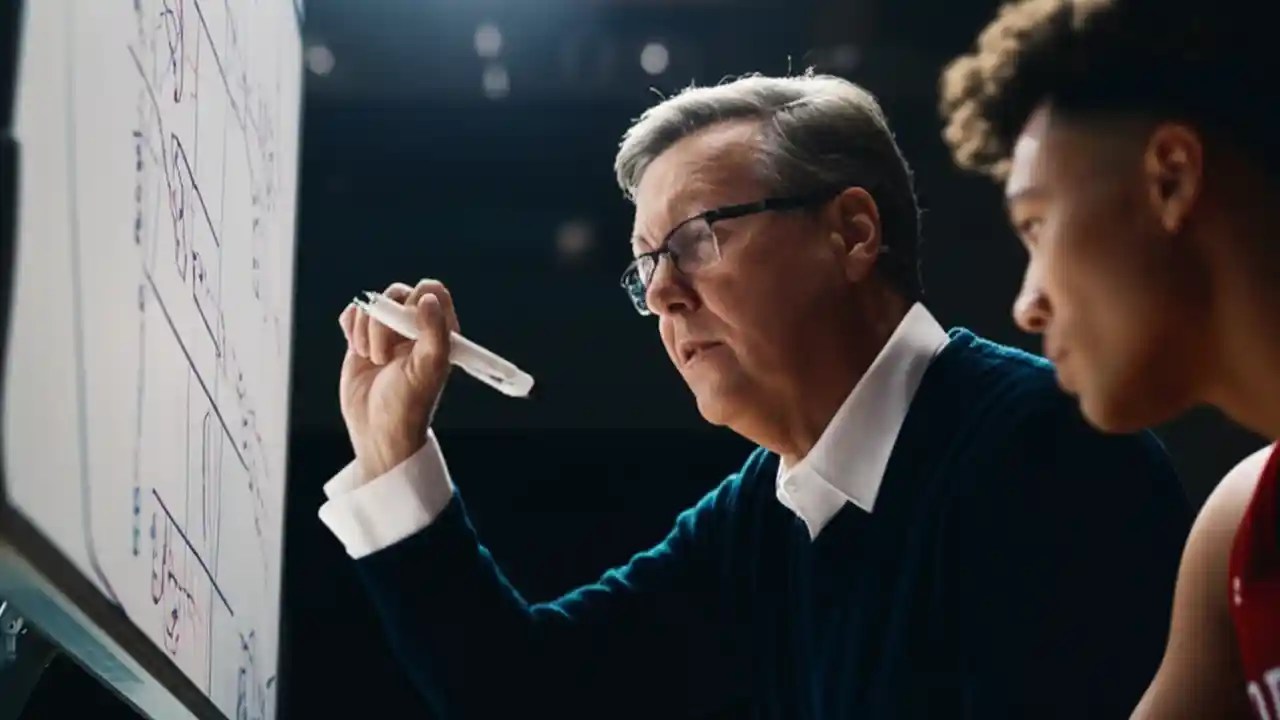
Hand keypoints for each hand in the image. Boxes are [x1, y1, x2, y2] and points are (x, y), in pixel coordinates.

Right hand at [337, 279, 459, 478]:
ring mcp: (387, 331)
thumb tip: (428, 298)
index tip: (407, 327)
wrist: (377, 429)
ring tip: (373, 360)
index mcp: (439, 330)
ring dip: (366, 331)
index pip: (431, 291)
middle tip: (384, 355)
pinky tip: (357, 350)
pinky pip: (353, 314)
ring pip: (372, 304)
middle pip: (397, 294)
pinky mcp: (362, 338)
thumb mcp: (428, 368)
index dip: (416, 301)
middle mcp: (414, 326)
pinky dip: (350, 328)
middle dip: (384, 322)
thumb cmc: (409, 403)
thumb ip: (434, 331)